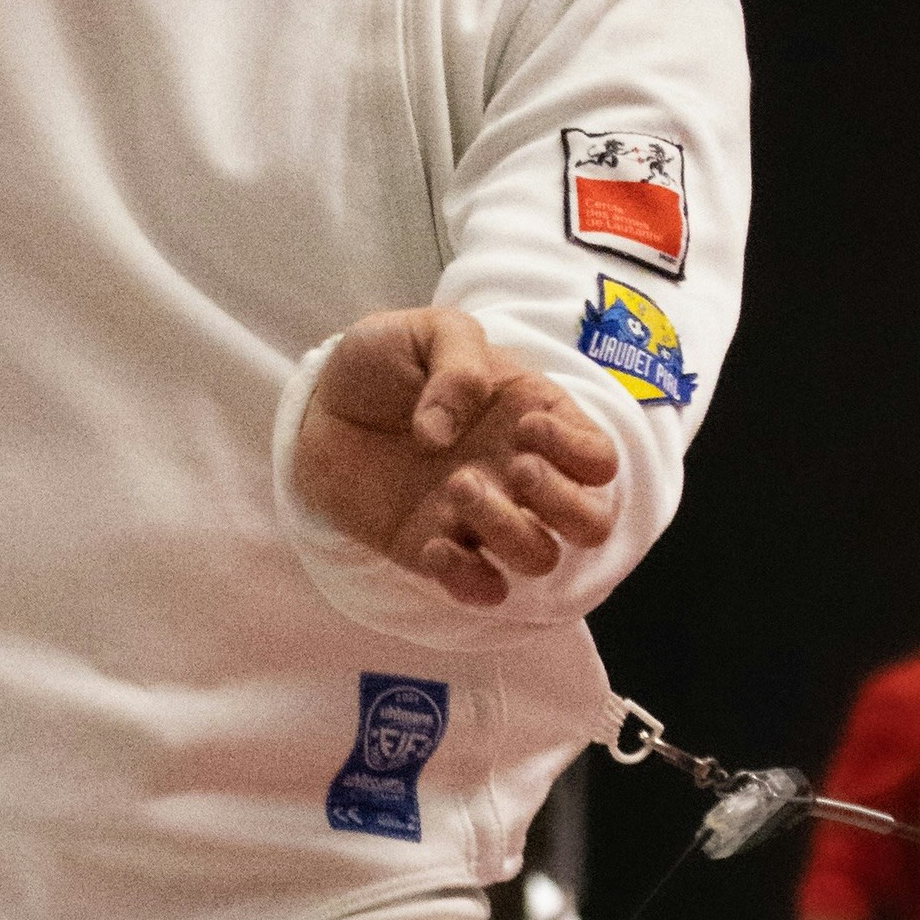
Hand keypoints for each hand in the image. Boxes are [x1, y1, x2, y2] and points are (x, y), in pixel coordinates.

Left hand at [293, 308, 621, 610]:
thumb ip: (458, 362)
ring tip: (457, 486)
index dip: (580, 452)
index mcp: (536, 419)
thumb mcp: (428, 330)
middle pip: (591, 524)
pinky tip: (432, 545)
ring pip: (539, 558)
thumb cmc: (386, 360)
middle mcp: (518, 476)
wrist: (320, 400)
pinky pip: (479, 589)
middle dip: (563, 502)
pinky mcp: (434, 548)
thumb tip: (444, 433)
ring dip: (509, 531)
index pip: (599, 459)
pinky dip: (466, 579)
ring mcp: (480, 517)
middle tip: (513, 466)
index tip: (527, 425)